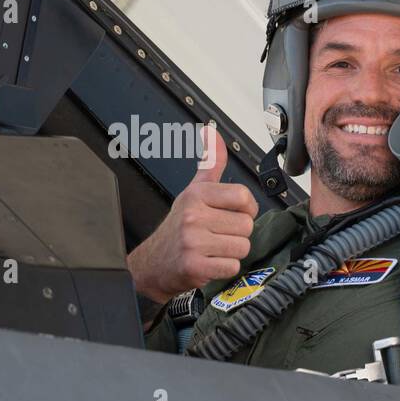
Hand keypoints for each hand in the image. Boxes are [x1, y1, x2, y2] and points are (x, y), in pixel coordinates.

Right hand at [126, 127, 258, 304]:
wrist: (153, 263)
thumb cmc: (178, 228)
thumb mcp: (193, 191)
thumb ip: (210, 162)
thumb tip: (213, 132)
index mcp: (196, 195)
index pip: (243, 197)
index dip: (245, 209)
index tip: (232, 214)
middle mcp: (193, 216)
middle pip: (246, 225)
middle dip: (236, 234)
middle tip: (217, 235)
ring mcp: (192, 241)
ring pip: (242, 247)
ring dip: (231, 252)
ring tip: (213, 249)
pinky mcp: (194, 266)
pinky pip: (231, 267)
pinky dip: (224, 268)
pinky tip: (209, 262)